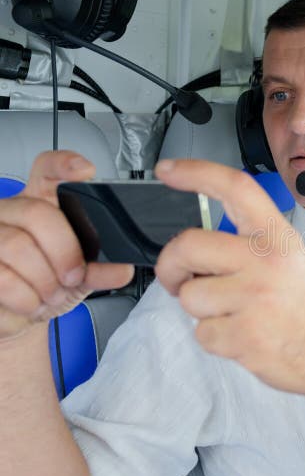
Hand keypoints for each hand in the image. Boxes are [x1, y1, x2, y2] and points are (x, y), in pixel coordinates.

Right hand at [0, 151, 133, 340]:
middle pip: (37, 214)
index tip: (85, 171)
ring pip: (16, 247)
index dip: (64, 164)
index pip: (48, 169)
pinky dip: (26, 298)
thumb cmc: (47, 284)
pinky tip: (32, 301)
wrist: (17, 312)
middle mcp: (11, 210)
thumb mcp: (81, 276)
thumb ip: (101, 269)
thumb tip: (122, 268)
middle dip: (64, 253)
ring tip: (52, 294)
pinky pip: (3, 278)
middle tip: (73, 277)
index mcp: (42, 203)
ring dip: (44, 280)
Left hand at [154, 159, 304, 397]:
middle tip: (179, 279)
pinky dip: (216, 340)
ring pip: (189, 296)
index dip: (196, 173)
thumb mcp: (291, 258)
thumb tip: (194, 249)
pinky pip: (202, 333)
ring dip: (202, 311)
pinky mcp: (244, 334)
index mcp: (278, 237)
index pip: (235, 188)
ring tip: (236, 314)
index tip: (167, 170)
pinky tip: (244, 336)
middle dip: (170, 267)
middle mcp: (266, 260)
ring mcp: (255, 297)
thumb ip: (248, 246)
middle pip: (187, 245)